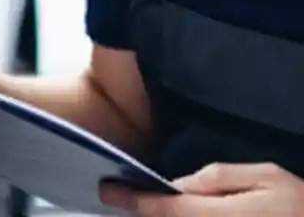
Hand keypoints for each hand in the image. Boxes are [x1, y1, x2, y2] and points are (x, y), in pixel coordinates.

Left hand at [101, 163, 303, 215]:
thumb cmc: (300, 204)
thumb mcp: (265, 177)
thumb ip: (217, 179)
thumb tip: (178, 185)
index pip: (164, 211)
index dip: (131, 201)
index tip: (106, 191)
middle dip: (141, 215)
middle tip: (119, 196)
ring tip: (141, 208)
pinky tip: (167, 215)